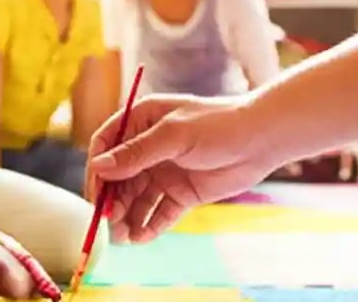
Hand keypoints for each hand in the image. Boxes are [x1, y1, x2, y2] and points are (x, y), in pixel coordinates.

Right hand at [88, 94, 280, 243]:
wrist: (261, 140)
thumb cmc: (218, 124)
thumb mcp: (173, 135)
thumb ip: (136, 153)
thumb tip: (99, 167)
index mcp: (141, 121)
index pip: (107, 145)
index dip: (98, 169)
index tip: (96, 193)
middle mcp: (149, 147)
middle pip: (119, 177)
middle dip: (112, 199)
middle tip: (109, 221)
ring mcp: (164, 171)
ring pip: (136, 198)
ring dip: (127, 216)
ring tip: (124, 235)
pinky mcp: (181, 192)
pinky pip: (159, 212)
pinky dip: (149, 225)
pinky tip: (141, 237)